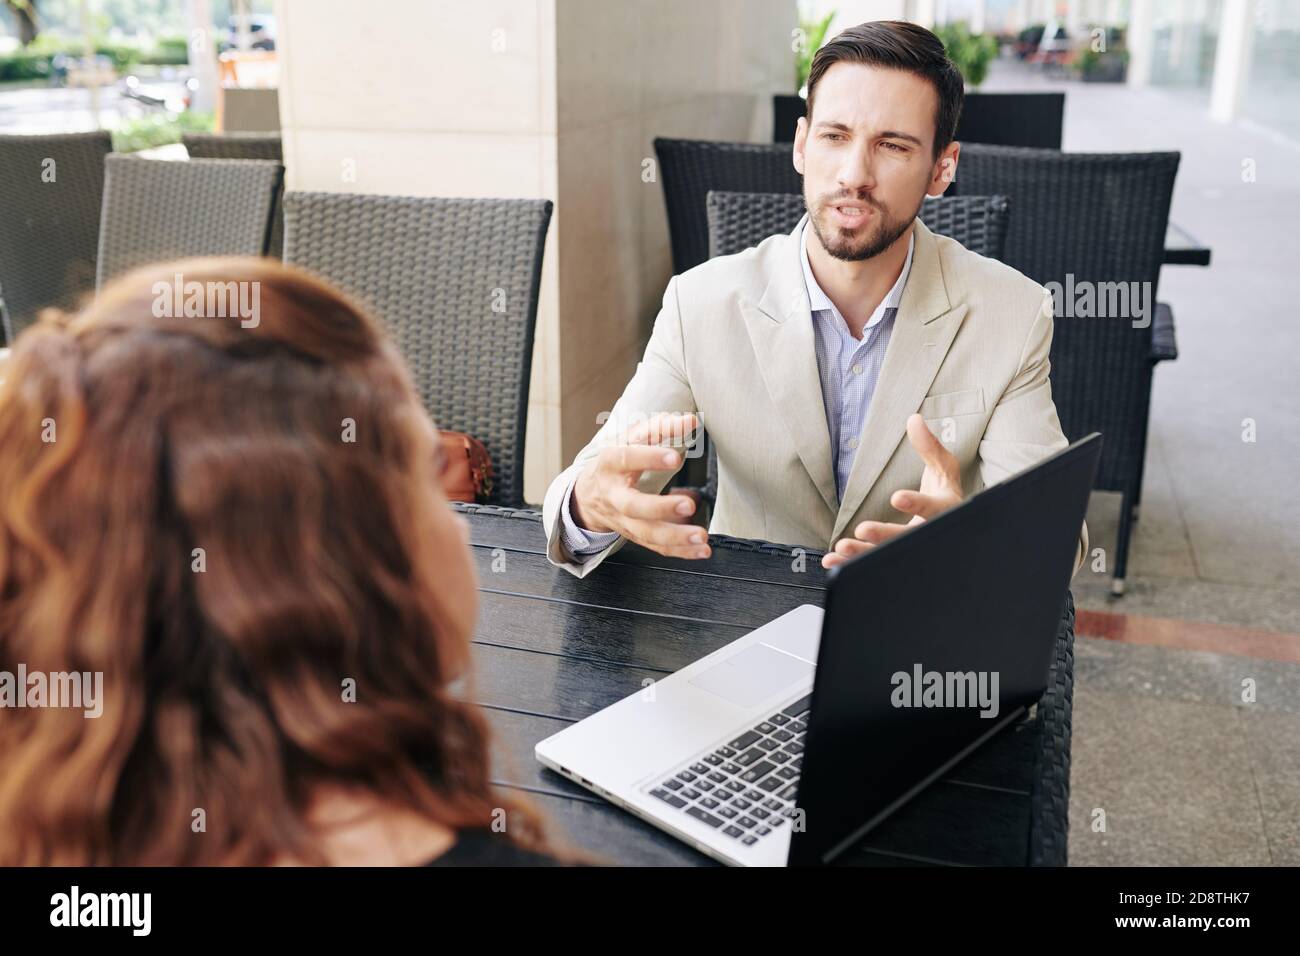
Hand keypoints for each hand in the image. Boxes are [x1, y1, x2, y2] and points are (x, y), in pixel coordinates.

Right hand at [571, 412, 709, 559]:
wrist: (587, 495)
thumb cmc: (615, 461)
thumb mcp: (629, 439)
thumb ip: (659, 428)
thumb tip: (689, 421)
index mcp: (610, 464)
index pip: (626, 458)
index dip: (649, 458)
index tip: (676, 458)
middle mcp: (614, 495)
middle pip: (633, 506)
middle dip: (661, 508)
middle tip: (689, 505)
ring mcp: (623, 519)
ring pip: (646, 533)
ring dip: (675, 537)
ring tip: (701, 536)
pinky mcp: (635, 535)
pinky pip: (656, 547)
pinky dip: (681, 551)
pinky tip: (701, 550)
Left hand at [822, 413, 962, 568]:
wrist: (951, 526)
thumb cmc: (945, 493)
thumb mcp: (943, 468)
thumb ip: (929, 446)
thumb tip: (914, 418)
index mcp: (945, 510)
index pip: (933, 508)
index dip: (917, 504)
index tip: (897, 497)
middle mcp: (929, 533)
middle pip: (908, 538)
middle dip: (885, 535)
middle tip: (863, 529)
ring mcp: (912, 548)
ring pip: (888, 555)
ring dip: (863, 553)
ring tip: (841, 547)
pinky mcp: (895, 558)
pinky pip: (873, 563)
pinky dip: (851, 564)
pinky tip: (832, 560)